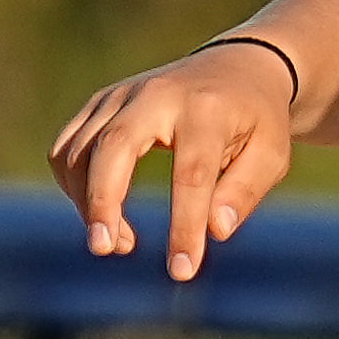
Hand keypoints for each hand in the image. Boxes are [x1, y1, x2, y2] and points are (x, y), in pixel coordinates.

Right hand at [51, 39, 302, 280]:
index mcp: (205, 110)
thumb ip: (245, 191)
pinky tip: (102, 216)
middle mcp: (155, 95)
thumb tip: (215, 230)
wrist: (234, 68)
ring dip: (88, 203)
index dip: (184, 225)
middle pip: (113, 147)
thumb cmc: (256, 121)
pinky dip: (73, 186)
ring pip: (79, 149)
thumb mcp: (271, 154)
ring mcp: (120, 95)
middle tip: (106, 249)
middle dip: (103, 201)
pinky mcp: (99, 103)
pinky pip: (67, 148)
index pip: (191, 174)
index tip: (183, 270)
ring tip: (121, 244)